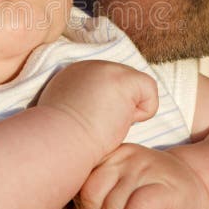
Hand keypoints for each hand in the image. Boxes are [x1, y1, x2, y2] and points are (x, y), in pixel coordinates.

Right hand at [37, 61, 157, 160]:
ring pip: (136, 88)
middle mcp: (89, 65)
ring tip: (106, 125)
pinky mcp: (123, 77)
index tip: (90, 124)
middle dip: (117, 109)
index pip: (104, 86)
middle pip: (123, 86)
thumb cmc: (64, 142)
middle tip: (98, 126)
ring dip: (127, 112)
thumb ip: (83, 104)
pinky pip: (149, 90)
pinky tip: (119, 122)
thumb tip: (104, 113)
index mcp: (73, 75)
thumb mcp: (67, 115)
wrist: (59, 142)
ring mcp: (106, 68)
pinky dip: (142, 112)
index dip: (104, 109)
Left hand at [73, 143, 208, 208]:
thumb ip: (97, 207)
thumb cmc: (152, 194)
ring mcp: (145, 169)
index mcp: (109, 154)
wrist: (197, 188)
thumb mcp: (119, 193)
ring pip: (112, 207)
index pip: (80, 182)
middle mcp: (125, 156)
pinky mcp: (165, 188)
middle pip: (91, 194)